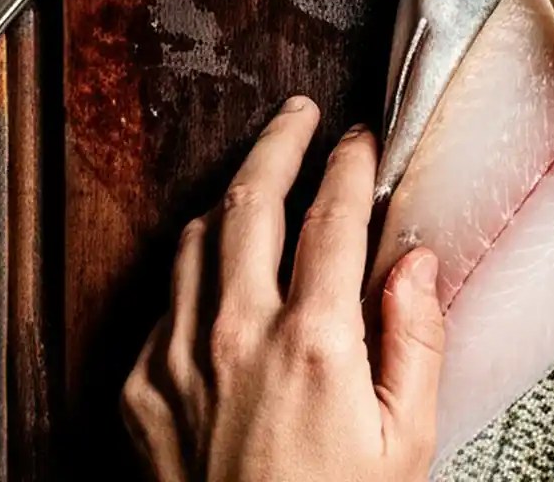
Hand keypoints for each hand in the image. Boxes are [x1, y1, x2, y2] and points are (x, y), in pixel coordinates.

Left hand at [120, 96, 445, 480]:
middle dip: (278, 142)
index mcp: (313, 343)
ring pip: (195, 238)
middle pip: (250, 200)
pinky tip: (220, 270)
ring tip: (259, 180)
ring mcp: (176, 356)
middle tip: (300, 116)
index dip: (348, 165)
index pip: (331, 218)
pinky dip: (196, 266)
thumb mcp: (406, 438)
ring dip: (232, 196)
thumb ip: (415, 339)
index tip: (359, 141)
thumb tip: (414, 265)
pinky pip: (165, 296)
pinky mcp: (138, 384)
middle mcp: (236, 334)